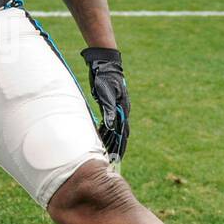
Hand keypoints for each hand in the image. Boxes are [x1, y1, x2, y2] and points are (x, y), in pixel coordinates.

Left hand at [81, 47, 129, 161]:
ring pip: (115, 128)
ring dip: (111, 139)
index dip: (120, 146)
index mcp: (123, 109)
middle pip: (121, 133)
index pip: (123, 133)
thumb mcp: (105, 94)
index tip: (118, 158)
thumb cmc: (104, 78)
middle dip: (117, 146)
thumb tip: (110, 127)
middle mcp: (122, 110)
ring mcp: (117, 107)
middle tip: (113, 160)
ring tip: (106, 151)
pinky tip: (101, 135)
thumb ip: (108, 111)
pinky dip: (106, 129)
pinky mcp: (110, 104)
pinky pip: (110, 120)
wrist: (105, 63)